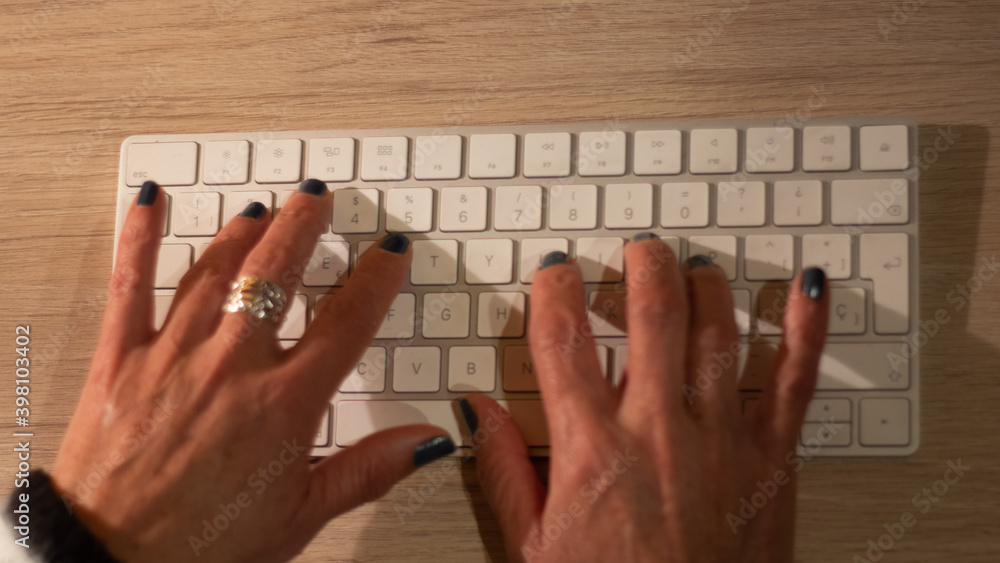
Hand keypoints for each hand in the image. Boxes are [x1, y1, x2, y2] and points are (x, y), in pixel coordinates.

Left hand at [51, 180, 453, 561]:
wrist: (112, 562)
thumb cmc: (206, 545)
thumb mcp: (301, 513)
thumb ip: (370, 469)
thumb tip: (430, 441)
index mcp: (285, 403)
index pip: (348, 321)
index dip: (376, 278)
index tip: (390, 252)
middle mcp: (233, 366)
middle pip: (279, 273)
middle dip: (304, 226)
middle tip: (319, 198)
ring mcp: (174, 354)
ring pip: (216, 269)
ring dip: (243, 229)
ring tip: (263, 208)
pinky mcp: (122, 357)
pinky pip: (130, 283)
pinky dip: (140, 237)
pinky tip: (150, 202)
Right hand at [463, 237, 828, 561]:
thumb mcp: (534, 547)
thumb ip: (506, 469)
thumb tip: (478, 410)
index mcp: (591, 449)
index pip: (562, 338)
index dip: (554, 291)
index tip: (555, 273)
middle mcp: (657, 430)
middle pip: (650, 311)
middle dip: (640, 264)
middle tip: (635, 251)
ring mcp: (721, 439)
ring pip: (716, 328)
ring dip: (702, 282)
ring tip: (691, 267)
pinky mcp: (773, 458)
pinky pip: (793, 376)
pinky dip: (804, 325)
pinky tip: (805, 287)